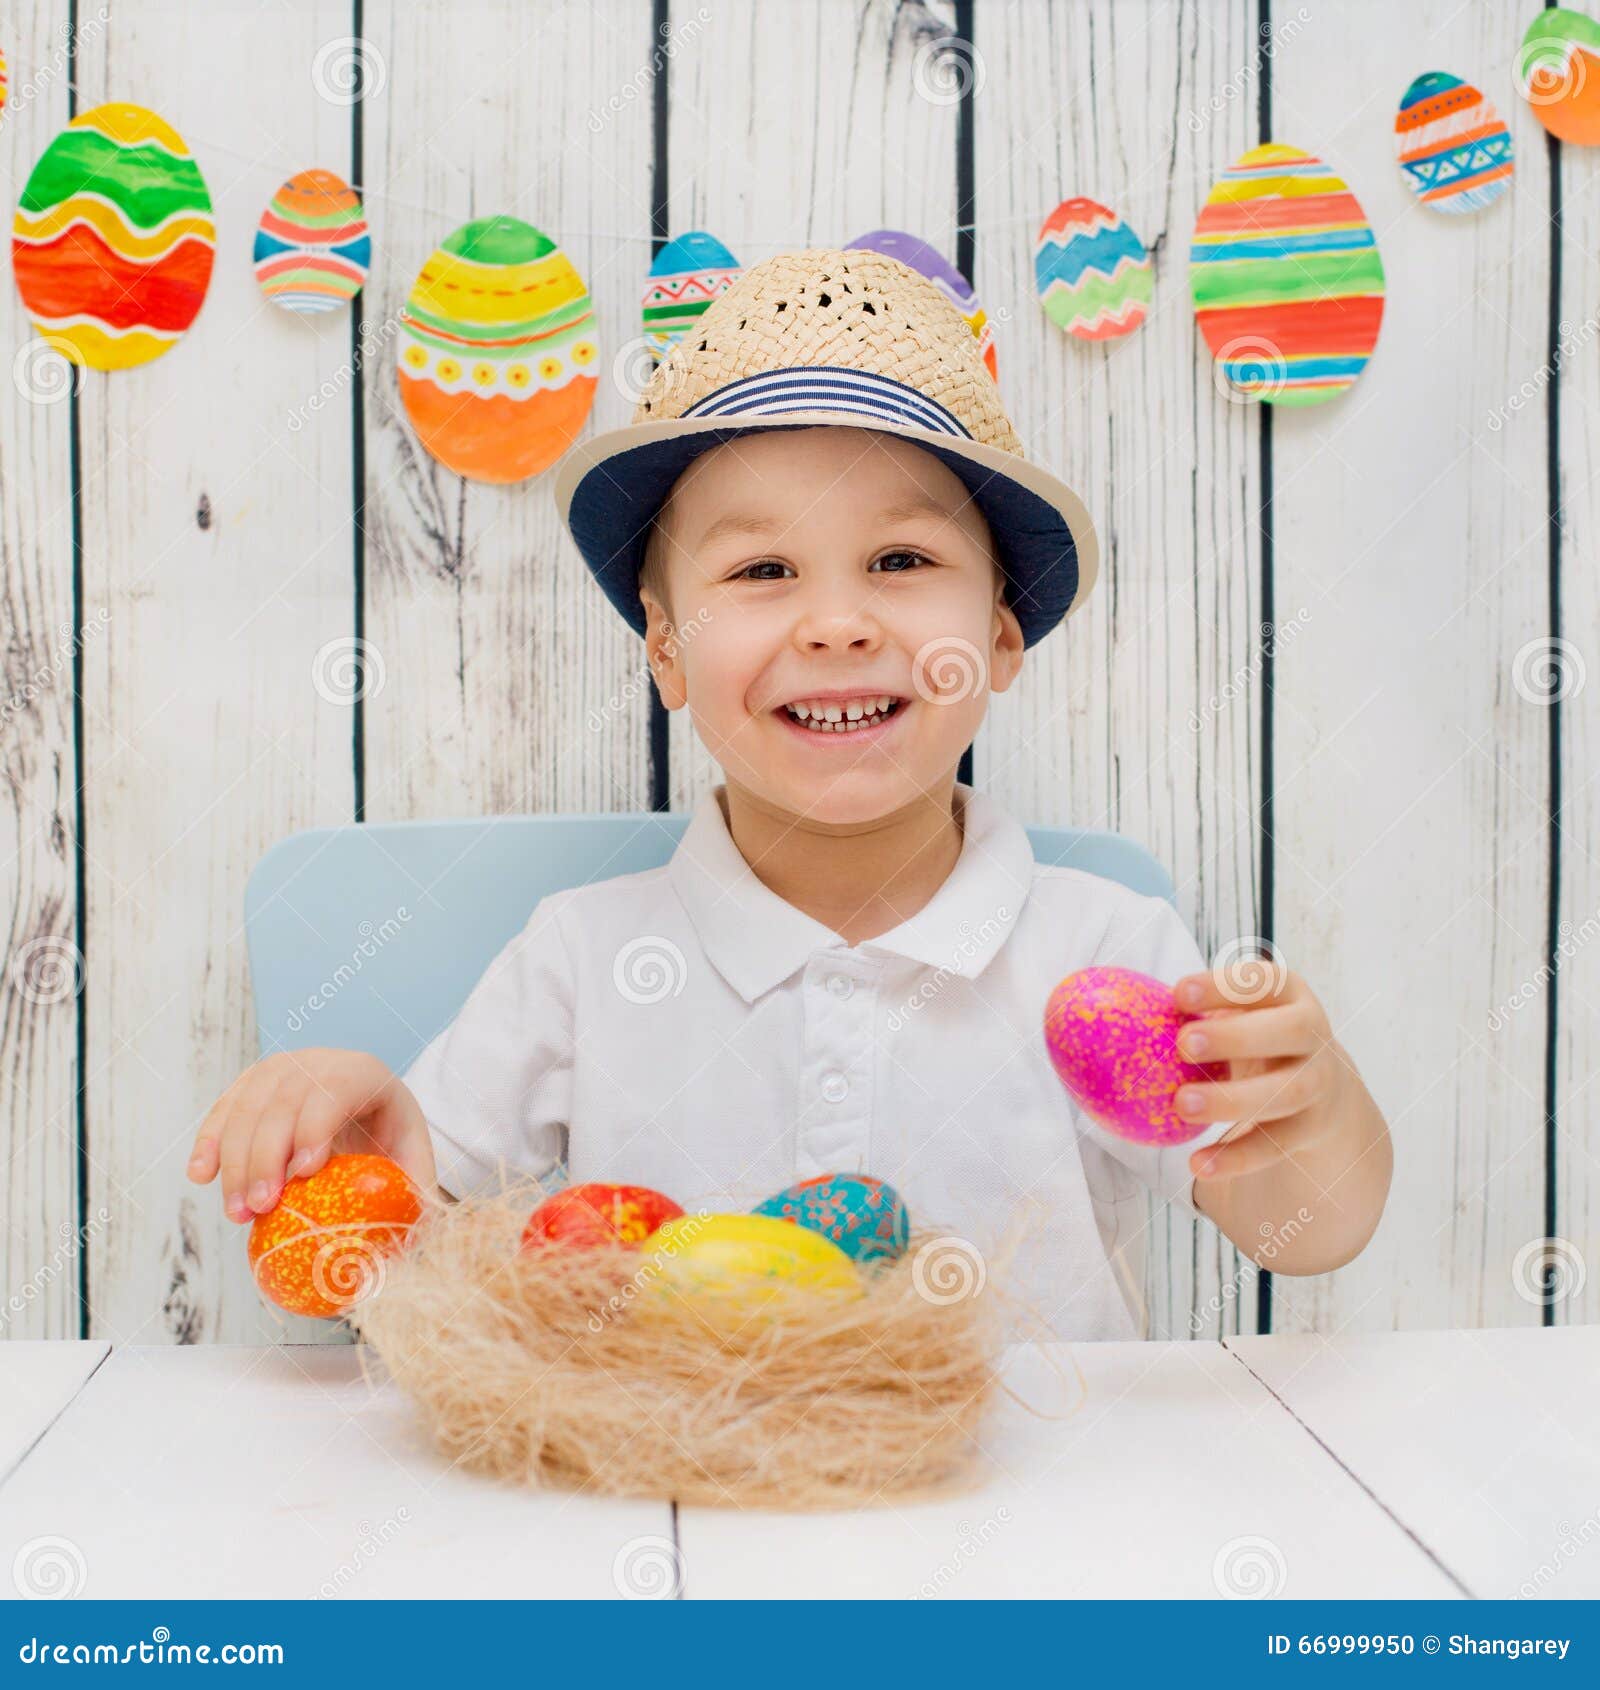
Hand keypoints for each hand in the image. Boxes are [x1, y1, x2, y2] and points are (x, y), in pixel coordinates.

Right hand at [187, 1049, 435, 1222]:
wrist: (368, 1111)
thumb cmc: (392, 1144)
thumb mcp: (415, 1162)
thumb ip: (416, 1196)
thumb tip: (409, 1249)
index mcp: (365, 1074)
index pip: (337, 1089)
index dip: (316, 1127)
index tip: (304, 1174)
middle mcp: (320, 1062)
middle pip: (284, 1101)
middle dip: (268, 1156)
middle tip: (263, 1208)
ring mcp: (281, 1069)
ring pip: (248, 1107)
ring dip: (236, 1161)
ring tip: (238, 1212)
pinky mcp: (251, 1084)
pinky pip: (224, 1109)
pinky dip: (210, 1142)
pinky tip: (201, 1176)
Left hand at [1170, 969, 1349, 1181]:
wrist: (1321, 1090)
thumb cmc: (1254, 1038)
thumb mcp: (1236, 1013)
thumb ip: (1189, 1010)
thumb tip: (1098, 1015)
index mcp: (1288, 994)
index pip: (1263, 981)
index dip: (1222, 986)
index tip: (1177, 993)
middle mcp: (1312, 1035)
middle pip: (1288, 1031)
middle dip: (1236, 1036)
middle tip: (1183, 1044)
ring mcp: (1317, 1083)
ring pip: (1286, 1092)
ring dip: (1232, 1099)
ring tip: (1181, 1104)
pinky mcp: (1309, 1128)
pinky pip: (1275, 1145)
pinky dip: (1237, 1157)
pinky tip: (1199, 1163)